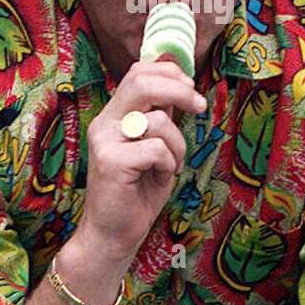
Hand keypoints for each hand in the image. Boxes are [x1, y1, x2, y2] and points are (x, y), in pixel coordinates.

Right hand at [78, 59, 206, 258]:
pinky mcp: (110, 161)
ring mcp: (104, 141)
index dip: (169, 71)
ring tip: (169, 165)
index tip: (191, 89)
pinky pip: (157, 149)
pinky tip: (158, 178)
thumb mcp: (155, 145)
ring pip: (158, 120)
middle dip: (180, 90)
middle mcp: (104, 122)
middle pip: (142, 82)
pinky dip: (169, 164)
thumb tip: (181, 79)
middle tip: (200, 106)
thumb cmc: (138, 191)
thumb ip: (161, 115)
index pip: (138, 72)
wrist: (113, 233)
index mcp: (114, 115)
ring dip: (177, 144)